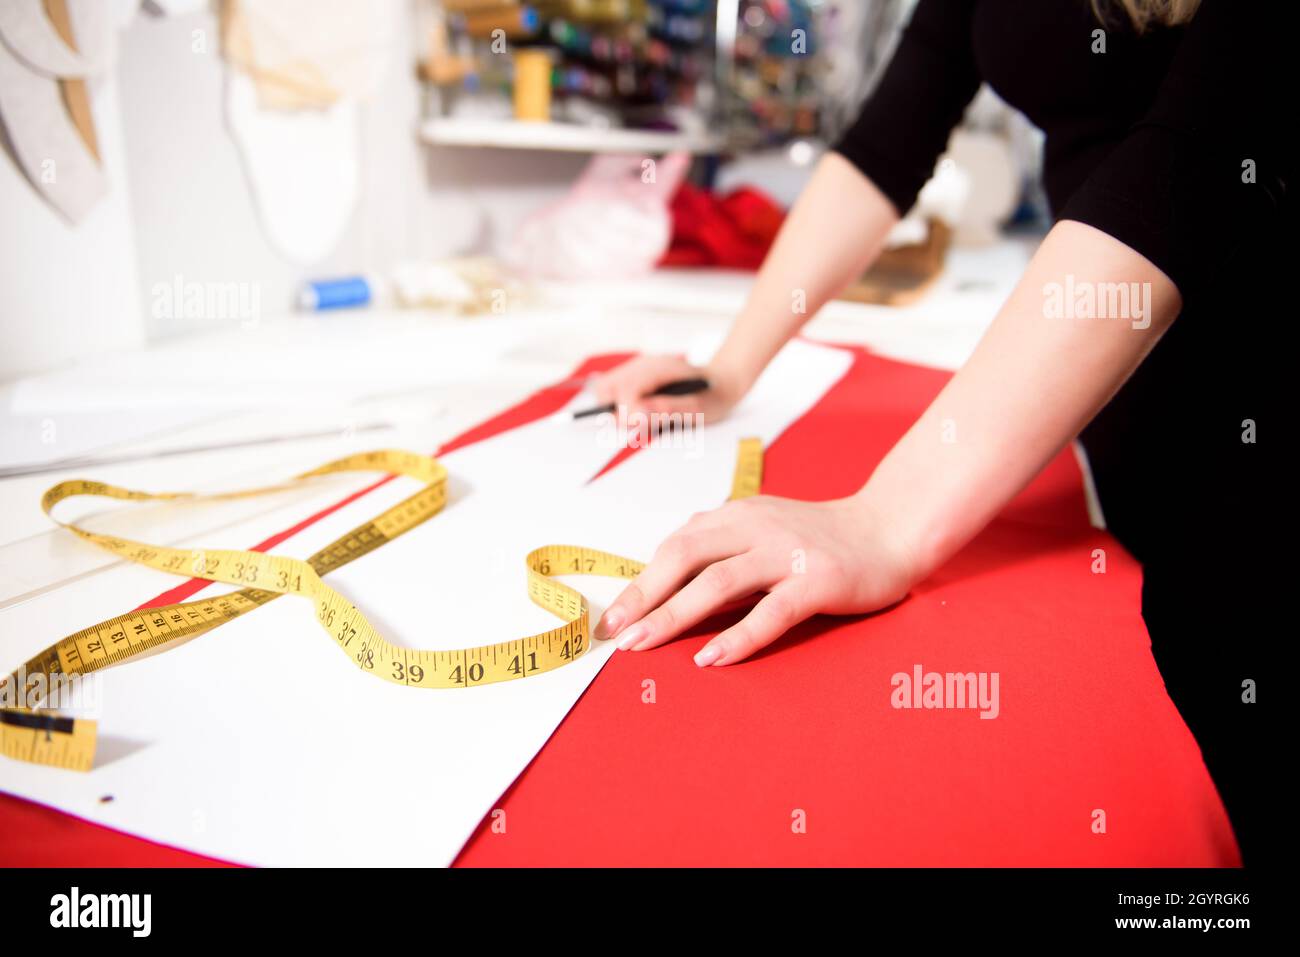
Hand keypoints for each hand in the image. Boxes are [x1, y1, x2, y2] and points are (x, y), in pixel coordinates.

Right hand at [589, 354, 745, 422]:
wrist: (721, 382)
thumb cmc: (712, 396)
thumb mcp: (698, 408)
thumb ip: (668, 410)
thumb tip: (639, 413)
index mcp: (657, 370)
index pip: (624, 392)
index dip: (629, 415)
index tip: (643, 427)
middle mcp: (643, 365)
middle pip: (606, 389)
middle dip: (618, 412)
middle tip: (640, 423)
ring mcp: (637, 369)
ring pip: (606, 389)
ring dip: (617, 409)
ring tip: (642, 419)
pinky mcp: (636, 377)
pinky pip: (614, 390)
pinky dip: (621, 406)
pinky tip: (642, 412)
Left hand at [594, 494, 917, 665]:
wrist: (889, 530)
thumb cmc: (820, 540)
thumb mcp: (762, 531)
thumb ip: (720, 550)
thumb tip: (664, 585)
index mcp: (737, 515)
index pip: (675, 546)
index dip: (640, 581)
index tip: (612, 616)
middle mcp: (755, 527)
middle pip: (684, 557)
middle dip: (644, 597)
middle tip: (616, 633)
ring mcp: (785, 553)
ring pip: (717, 582)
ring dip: (674, 616)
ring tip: (644, 645)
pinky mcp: (816, 581)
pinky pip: (770, 611)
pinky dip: (737, 636)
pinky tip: (710, 658)